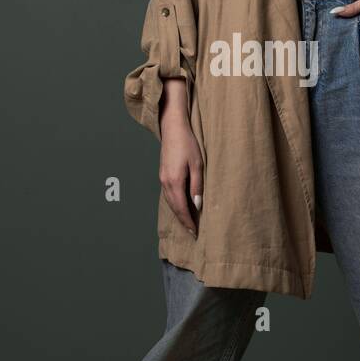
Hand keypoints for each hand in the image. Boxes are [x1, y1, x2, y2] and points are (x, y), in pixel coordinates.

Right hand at [158, 81, 203, 235]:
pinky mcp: (163, 174)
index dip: (188, 221)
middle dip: (183, 220)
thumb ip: (197, 186)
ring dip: (178, 213)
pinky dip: (174, 203)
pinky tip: (181, 205)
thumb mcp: (198, 165)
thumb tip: (197, 205)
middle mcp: (165, 182)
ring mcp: (162, 178)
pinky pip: (168, 194)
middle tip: (192, 232)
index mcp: (174, 181)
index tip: (195, 232)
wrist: (173, 128)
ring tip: (188, 222)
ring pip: (170, 202)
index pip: (181, 208)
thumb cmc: (188, 144)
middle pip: (174, 207)